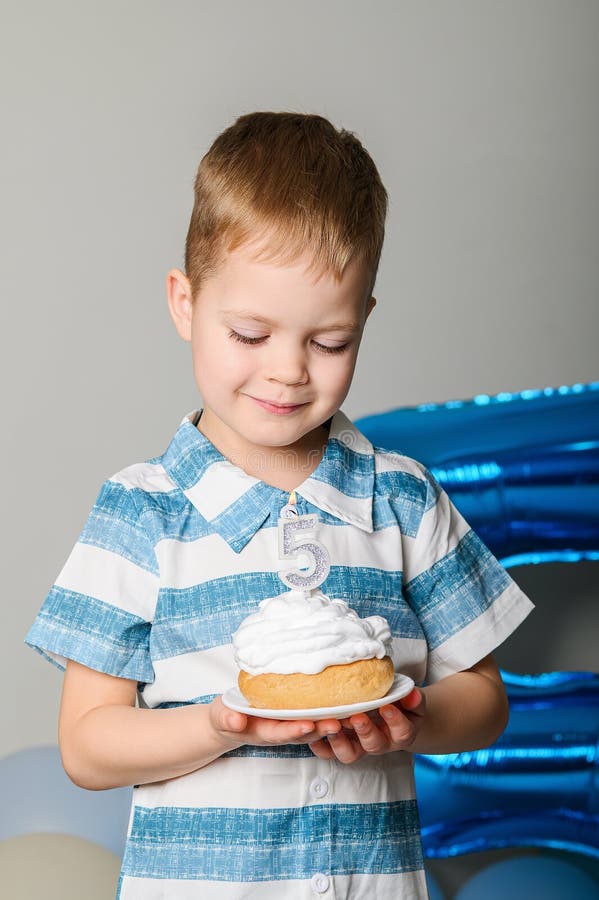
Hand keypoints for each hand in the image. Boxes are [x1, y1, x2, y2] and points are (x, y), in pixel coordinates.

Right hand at [208, 697, 342, 750]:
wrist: (228, 722)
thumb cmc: (225, 717)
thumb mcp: (221, 716)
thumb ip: (227, 718)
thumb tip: (234, 721)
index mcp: (263, 732)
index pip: (281, 732)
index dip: (295, 730)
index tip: (308, 725)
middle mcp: (280, 732)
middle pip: (304, 733)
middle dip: (320, 729)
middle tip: (337, 722)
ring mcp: (289, 727)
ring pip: (313, 727)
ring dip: (329, 723)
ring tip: (347, 715)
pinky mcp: (294, 718)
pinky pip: (313, 718)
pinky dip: (328, 714)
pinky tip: (345, 704)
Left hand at [309, 688, 425, 763]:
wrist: (394, 715)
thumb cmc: (401, 704)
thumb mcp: (411, 700)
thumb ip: (413, 698)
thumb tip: (412, 694)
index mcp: (400, 733)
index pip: (402, 732)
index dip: (395, 722)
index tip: (387, 708)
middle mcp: (380, 743)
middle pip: (374, 745)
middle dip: (365, 731)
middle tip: (357, 717)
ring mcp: (359, 746)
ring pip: (350, 754)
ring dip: (340, 741)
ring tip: (333, 726)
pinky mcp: (342, 745)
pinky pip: (329, 752)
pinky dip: (320, 745)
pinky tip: (313, 733)